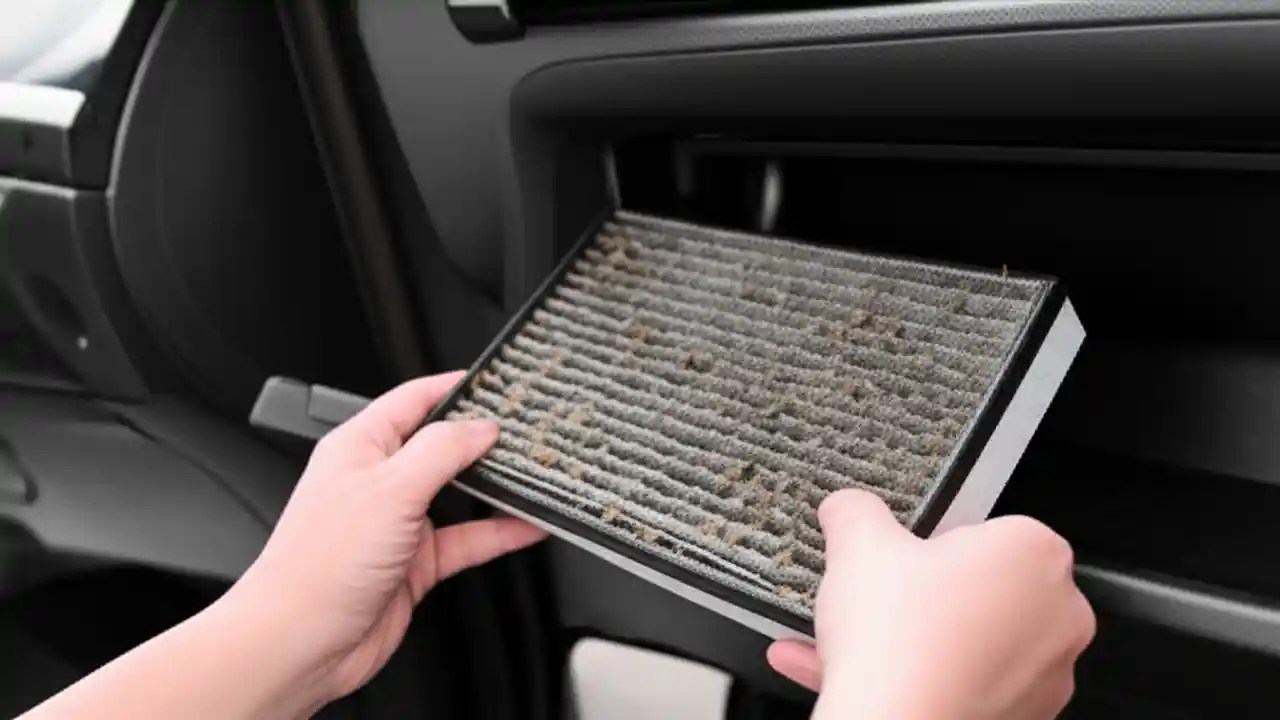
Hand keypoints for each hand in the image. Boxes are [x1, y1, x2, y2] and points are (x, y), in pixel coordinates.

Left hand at [227, 371, 546, 708]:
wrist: (300, 643)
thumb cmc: (318, 566)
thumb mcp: (389, 490)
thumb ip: (441, 451)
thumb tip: (480, 426)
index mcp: (360, 447)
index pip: (413, 399)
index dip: (453, 387)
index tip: (494, 383)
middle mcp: (379, 481)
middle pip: (441, 446)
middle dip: (482, 439)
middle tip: (524, 430)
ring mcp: (399, 524)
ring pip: (460, 495)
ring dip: (496, 488)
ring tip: (534, 475)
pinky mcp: (415, 563)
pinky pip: (467, 539)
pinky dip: (499, 534)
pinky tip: (527, 526)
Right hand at [768, 490, 1094, 719]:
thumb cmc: (897, 643)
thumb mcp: (857, 546)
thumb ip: (855, 512)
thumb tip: (848, 507)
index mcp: (1033, 553)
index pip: (987, 528)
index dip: (935, 541)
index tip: (900, 555)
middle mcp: (1057, 614)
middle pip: (984, 588)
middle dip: (931, 594)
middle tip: (882, 599)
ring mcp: (1046, 674)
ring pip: (972, 642)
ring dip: (920, 640)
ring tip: (857, 641)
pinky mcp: (1024, 717)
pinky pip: (967, 685)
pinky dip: (921, 679)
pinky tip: (857, 674)